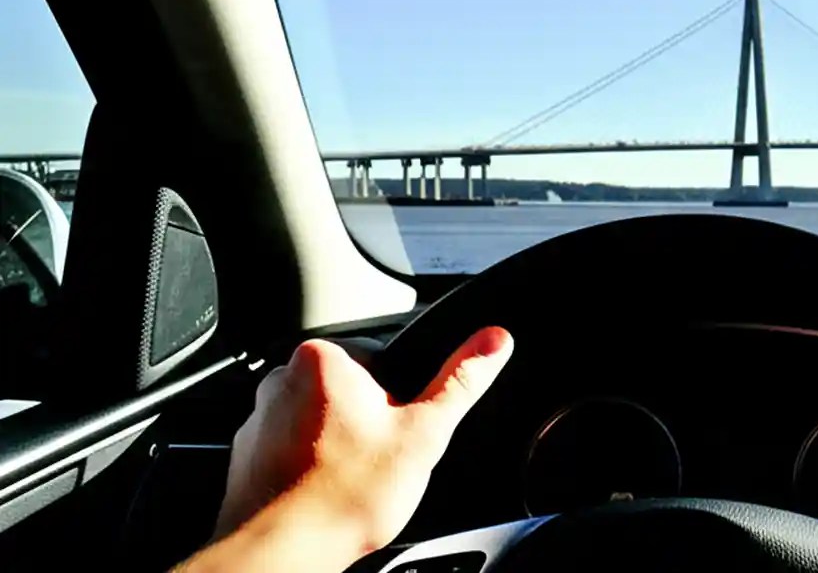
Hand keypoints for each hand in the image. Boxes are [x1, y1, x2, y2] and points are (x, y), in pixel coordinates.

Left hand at [212, 326, 513, 561]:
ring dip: (337, 448)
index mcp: (324, 359)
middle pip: (348, 392)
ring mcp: (258, 419)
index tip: (395, 433)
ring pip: (319, 424)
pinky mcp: (246, 456)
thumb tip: (495, 341)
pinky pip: (290, 454)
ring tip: (350, 484)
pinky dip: (309, 472)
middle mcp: (280, 380)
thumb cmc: (346, 494)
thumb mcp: (424, 433)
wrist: (284, 551)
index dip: (398, 400)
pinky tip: (325, 496)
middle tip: (376, 462)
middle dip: (366, 424)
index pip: (379, 360)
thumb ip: (460, 382)